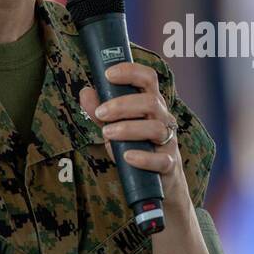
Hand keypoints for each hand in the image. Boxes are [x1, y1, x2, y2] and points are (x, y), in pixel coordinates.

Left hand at [78, 63, 186, 200]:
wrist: (158, 181)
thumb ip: (100, 111)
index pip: (148, 78)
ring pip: (156, 128)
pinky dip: (143, 157)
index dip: (130, 71)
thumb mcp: (115, 127)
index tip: (108, 74)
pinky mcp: (168, 164)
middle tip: (101, 112)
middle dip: (122, 105)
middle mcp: (162, 118)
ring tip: (107, 134)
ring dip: (128, 128)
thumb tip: (85, 92)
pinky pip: (161, 159)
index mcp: (151, 104)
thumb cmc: (136, 147)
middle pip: (151, 102)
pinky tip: (127, 156)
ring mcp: (168, 141)